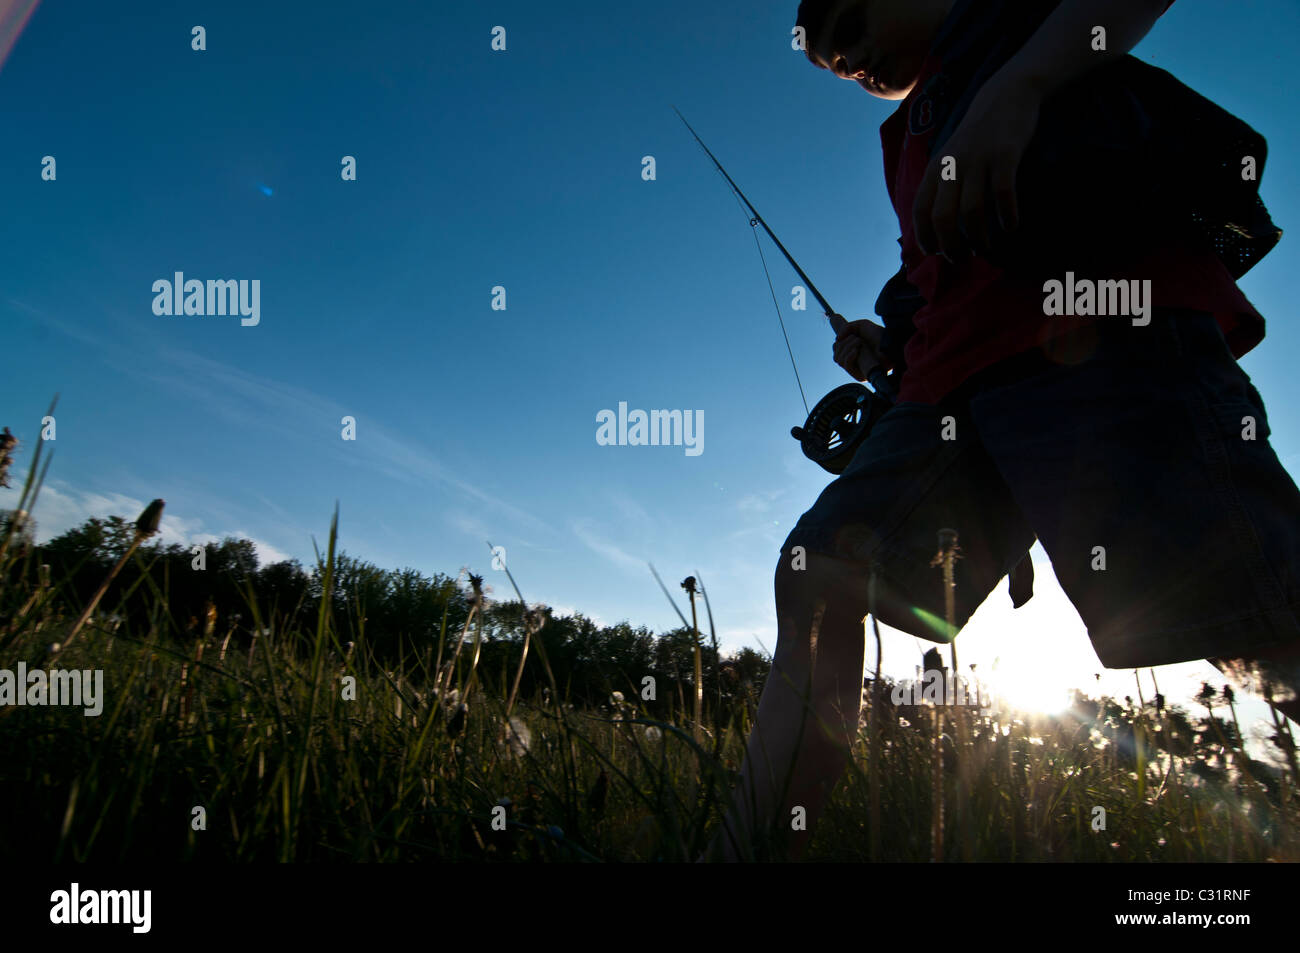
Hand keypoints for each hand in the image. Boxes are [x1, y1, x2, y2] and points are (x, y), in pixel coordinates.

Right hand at [833, 318, 890, 381]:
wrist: (889, 344)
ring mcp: (856, 369)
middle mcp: (853, 361)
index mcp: (852, 350)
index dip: (838, 343)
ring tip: (860, 343)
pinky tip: (856, 351)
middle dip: (844, 343)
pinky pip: (846, 365)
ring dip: (847, 348)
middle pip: (836, 355)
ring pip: (839, 360)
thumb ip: (847, 328)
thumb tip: (837, 339)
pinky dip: (848, 356)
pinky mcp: (860, 375)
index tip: (845, 337)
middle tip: (857, 338)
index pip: (836, 351)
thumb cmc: (878, 335)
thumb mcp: (861, 325)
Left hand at [912, 78, 1041, 260]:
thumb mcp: (950, 157)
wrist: (1005, 96)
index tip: (935, 253)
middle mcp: (953, 165)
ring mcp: (979, 160)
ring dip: (978, 238)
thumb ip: (942, 186)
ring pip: (972, 211)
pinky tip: (1010, 226)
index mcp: (936, 168)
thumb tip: (936, 227)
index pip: (920, 210)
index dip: (925, 236)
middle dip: (951, 246)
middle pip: (943, 218)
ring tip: (985, 248)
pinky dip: (1006, 216)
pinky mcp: (1005, 155)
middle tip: (961, 259)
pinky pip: (1003, 194)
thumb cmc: (977, 137)